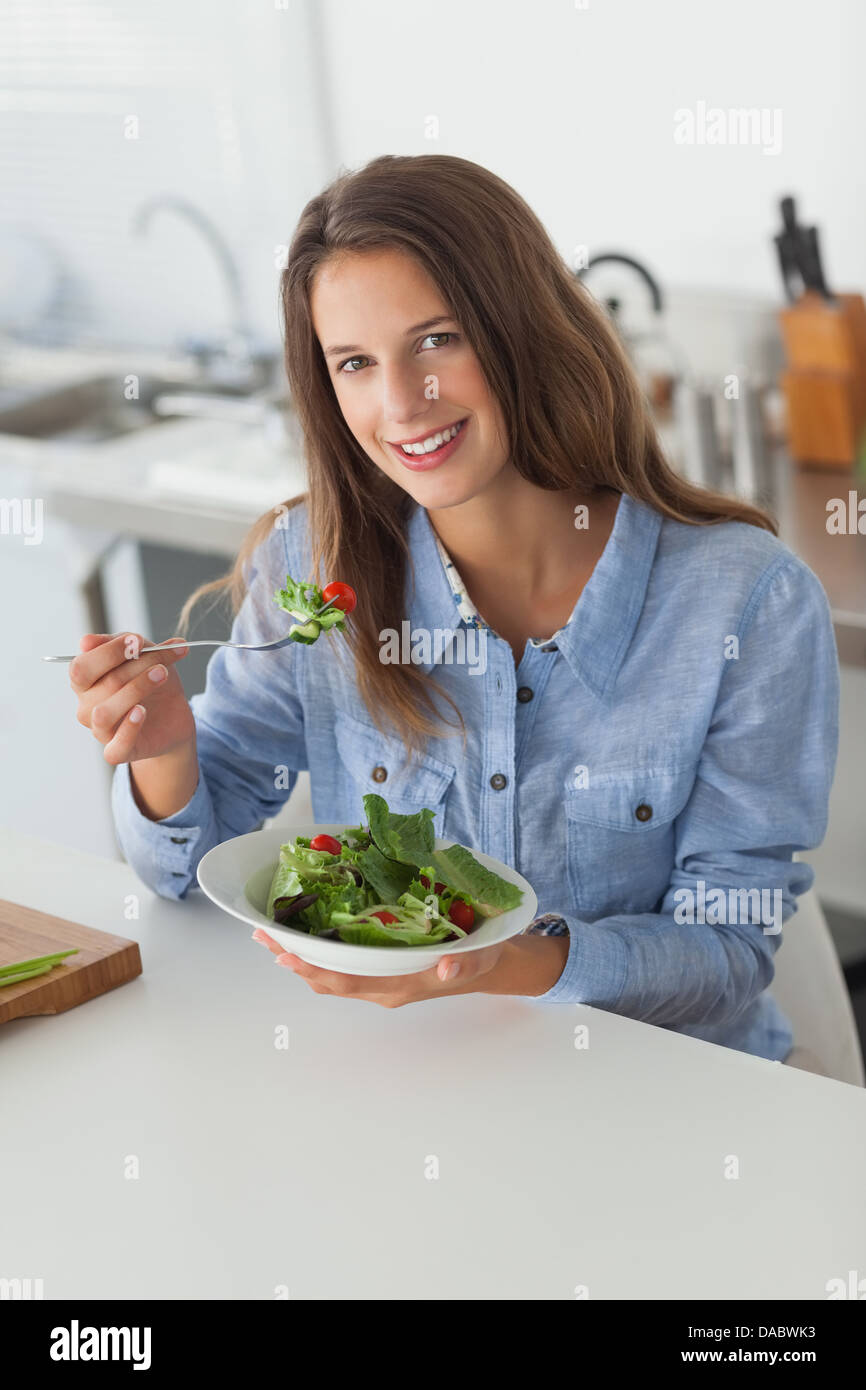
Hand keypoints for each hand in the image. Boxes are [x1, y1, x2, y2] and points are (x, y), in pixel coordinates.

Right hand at [70, 632, 192, 763]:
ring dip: (135, 690)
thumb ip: (119, 643)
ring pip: (105, 713)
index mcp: (85, 681)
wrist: (173, 715)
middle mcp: (87, 706)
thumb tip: (86, 641)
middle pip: (101, 685)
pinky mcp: (119, 751)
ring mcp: (101, 731)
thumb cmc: (152, 680)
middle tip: (159, 661)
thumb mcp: (143, 654)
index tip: (137, 640)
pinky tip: (143, 711)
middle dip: (134, 667)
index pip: (81, 666)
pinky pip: (116, 747)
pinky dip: (129, 728)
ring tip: (161, 675)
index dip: (109, 651)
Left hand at [250, 928, 505, 1006]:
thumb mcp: (480, 956)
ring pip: (330, 973)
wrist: (486, 962)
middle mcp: (382, 986)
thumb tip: (446, 968)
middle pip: (329, 979)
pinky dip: (317, 951)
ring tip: (271, 933)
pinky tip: (303, 933)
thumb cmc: (480, 955)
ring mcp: (378, 979)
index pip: (349, 981)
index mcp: (400, 985)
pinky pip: (340, 965)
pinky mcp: (379, 967)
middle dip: (294, 960)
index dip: (316, 970)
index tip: (287, 955)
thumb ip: (464, 962)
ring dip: (300, 956)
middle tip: (263, 935)